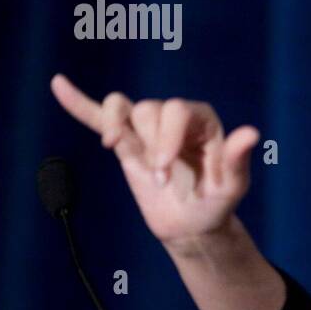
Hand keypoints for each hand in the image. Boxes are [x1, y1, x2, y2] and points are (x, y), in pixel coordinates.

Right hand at [49, 74, 258, 247]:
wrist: (191, 225)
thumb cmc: (216, 203)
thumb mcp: (231, 187)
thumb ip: (238, 160)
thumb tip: (251, 133)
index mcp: (203, 121)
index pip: (177, 110)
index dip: (166, 136)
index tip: (162, 168)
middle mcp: (175, 118)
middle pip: (149, 109)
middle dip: (149, 143)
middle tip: (159, 179)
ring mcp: (147, 129)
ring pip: (124, 109)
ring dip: (119, 130)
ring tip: (119, 150)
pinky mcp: (126, 143)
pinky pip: (98, 116)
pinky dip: (79, 103)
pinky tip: (59, 84)